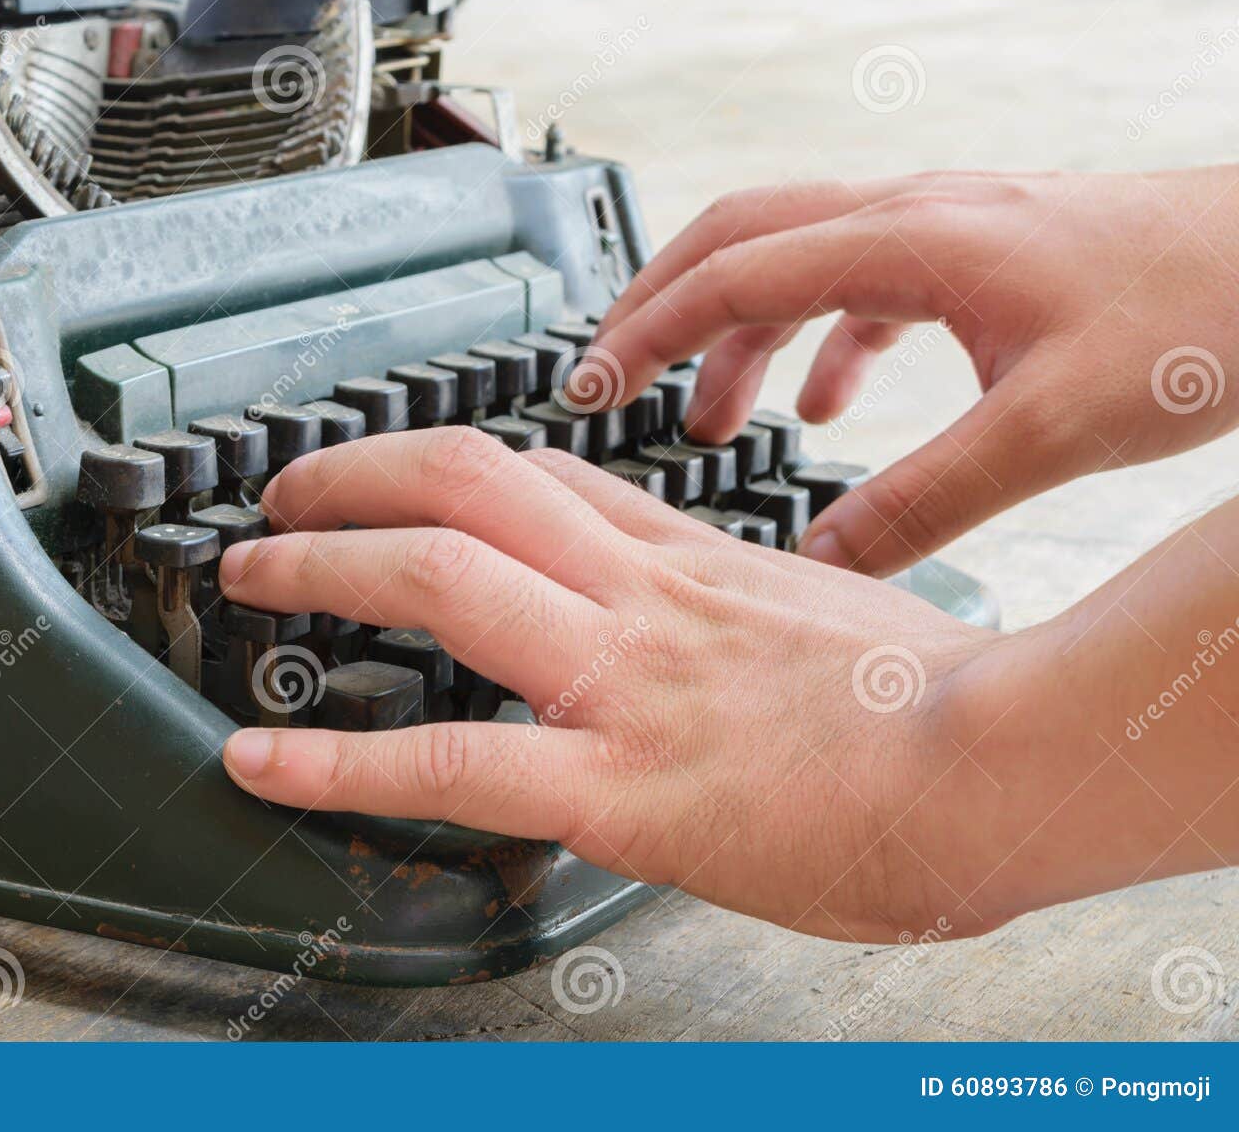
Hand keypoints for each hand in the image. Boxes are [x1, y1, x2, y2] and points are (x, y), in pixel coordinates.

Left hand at [218, 428, 1015, 941]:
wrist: (1007, 758)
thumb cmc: (950, 702)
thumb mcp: (850, 609)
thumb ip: (769, 601)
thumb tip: (753, 608)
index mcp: (699, 562)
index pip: (549, 481)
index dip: (453, 472)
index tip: (405, 478)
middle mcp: (644, 599)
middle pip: (470, 487)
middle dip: (359, 479)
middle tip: (287, 494)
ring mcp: (624, 681)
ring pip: (442, 581)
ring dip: (326, 568)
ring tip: (249, 574)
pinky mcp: (620, 786)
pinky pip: (453, 763)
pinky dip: (342, 763)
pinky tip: (266, 760)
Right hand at [586, 166, 1238, 575]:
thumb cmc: (1201, 318)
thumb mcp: (1050, 430)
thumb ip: (925, 502)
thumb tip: (821, 564)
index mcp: (914, 242)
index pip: (733, 272)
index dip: (646, 331)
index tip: (589, 385)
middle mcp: (916, 217)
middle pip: (740, 240)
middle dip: (661, 312)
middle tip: (606, 380)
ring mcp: (946, 229)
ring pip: (797, 261)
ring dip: (739, 335)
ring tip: (710, 419)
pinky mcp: (980, 256)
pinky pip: (862, 285)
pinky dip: (822, 343)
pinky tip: (829, 404)